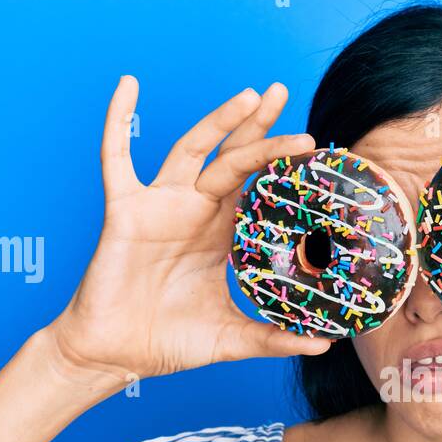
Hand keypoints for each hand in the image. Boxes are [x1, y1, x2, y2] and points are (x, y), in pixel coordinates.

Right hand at [45, 77, 330, 382]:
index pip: (257, 186)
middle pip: (232, 157)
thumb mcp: (233, 339)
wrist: (116, 355)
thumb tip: (326, 346)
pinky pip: (115, 158)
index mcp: (220, 232)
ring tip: (251, 97)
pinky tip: (127, 86)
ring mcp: (159, 206)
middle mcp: (193, 210)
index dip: (281, 165)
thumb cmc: (168, 342)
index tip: (316, 146)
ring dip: (219, 122)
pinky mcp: (124, 211)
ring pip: (191, 150)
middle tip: (284, 92)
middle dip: (258, 126)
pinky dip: (117, 121)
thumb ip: (276, 339)